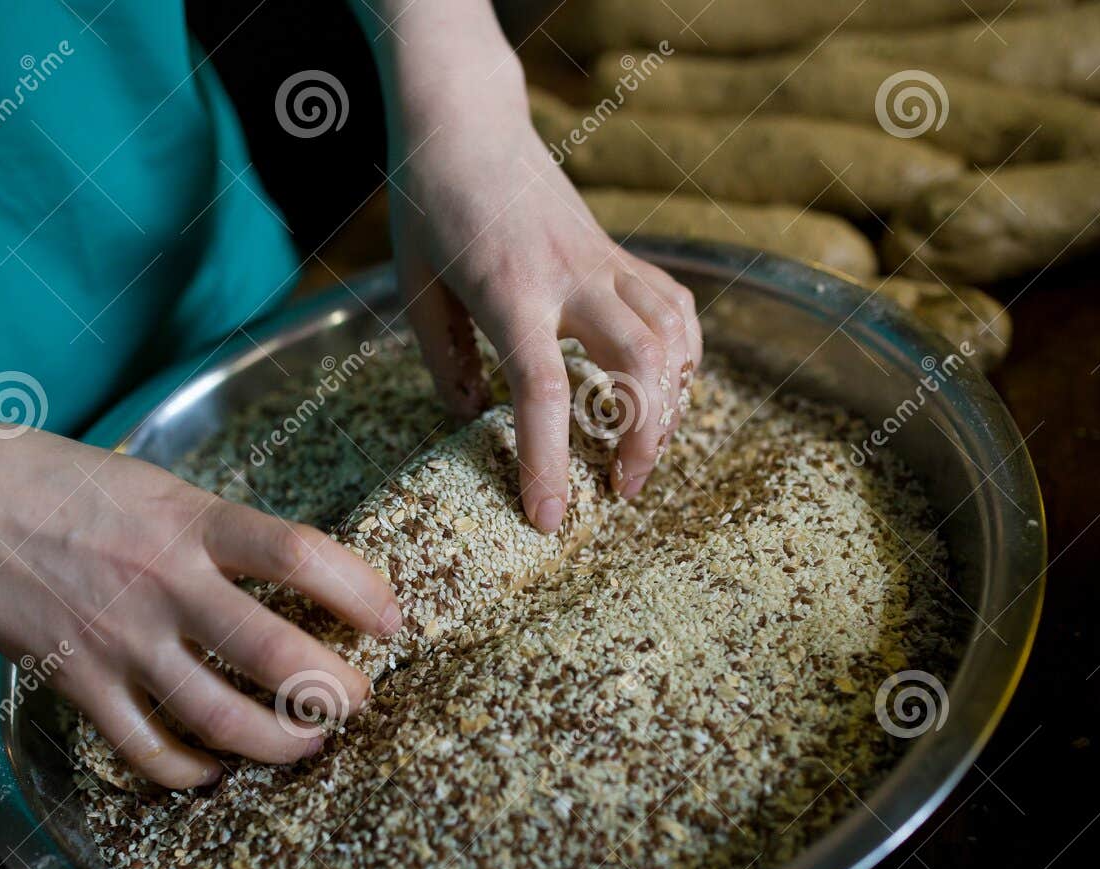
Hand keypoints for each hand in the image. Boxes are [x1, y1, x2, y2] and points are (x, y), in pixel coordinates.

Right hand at [0, 427, 400, 788]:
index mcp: (191, 520)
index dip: (360, 592)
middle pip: (276, 654)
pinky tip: (213, 770)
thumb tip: (285, 567)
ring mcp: (121, 637)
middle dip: (335, 691)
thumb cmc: (57, 480)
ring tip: (307, 745)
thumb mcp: (155, 482)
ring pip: (220, 718)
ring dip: (279, 743)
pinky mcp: (78, 680)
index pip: (299, 554)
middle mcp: (165, 581)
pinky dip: (190, 772)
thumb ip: (214, 527)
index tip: (392, 619)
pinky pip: (147, 749)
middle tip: (357, 701)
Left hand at [368, 6, 702, 531]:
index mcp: (509, 290)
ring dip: (673, 402)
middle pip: (639, 362)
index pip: (542, 390)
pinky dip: (684, 354)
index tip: (551, 518)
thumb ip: (445, 360)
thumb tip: (475, 421)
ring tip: (646, 448)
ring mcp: (603, 259)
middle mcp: (569, 275)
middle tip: (624, 488)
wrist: (466, 120)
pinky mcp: (619, 251)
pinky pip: (674, 305)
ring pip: (672, 333)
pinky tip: (667, 388)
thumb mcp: (416, 288)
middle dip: (645, 437)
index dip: (549, 461)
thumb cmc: (429, 205)